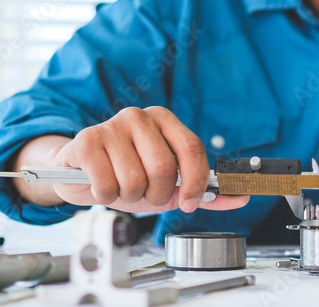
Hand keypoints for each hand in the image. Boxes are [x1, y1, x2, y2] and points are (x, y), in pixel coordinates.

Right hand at [50, 106, 248, 213]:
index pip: (192, 148)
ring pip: (136, 180)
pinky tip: (100, 184)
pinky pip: (108, 184)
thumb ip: (202, 190)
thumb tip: (240, 195)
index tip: (188, 202)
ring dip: (129, 197)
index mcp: (164, 120)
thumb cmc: (125, 175)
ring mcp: (112, 125)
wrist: (78, 172)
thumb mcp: (167, 185)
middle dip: (156, 194)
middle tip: (145, 195)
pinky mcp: (87, 140)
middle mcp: (139, 116)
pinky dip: (106, 195)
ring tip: (120, 187)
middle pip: (164, 168)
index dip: (194, 182)